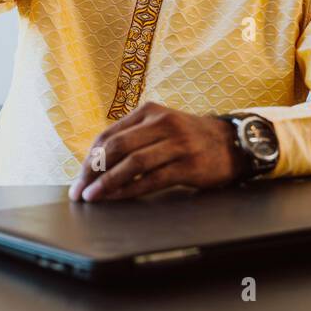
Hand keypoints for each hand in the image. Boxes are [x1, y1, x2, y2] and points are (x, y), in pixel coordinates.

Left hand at [68, 102, 246, 201]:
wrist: (231, 143)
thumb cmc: (188, 138)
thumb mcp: (161, 127)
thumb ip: (133, 137)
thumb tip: (95, 163)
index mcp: (149, 111)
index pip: (109, 134)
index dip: (90, 158)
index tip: (79, 177)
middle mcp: (163, 123)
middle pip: (117, 147)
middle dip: (93, 171)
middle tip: (79, 191)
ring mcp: (177, 143)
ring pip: (133, 163)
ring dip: (108, 182)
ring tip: (93, 197)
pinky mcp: (189, 164)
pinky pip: (152, 179)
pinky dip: (131, 190)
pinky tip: (118, 198)